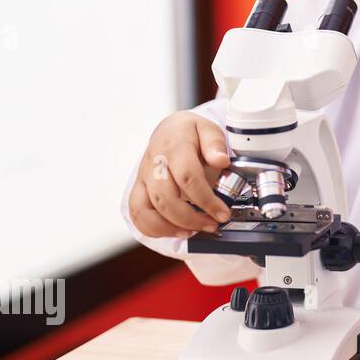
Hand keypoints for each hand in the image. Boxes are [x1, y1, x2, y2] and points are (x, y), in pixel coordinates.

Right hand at [128, 112, 231, 238]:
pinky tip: (177, 231)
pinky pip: (137, 215)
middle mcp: (153, 164)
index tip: (223, 213)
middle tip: (212, 224)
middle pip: (164, 199)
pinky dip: (154, 229)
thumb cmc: (190, 133)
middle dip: (190, 219)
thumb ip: (215, 143)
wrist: (168, 130)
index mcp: (173, 147)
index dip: (206, 200)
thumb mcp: (208, 128)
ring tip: (194, 231)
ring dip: (170, 227)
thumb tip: (221, 160)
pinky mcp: (138, 190)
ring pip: (145, 210)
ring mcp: (142, 178)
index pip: (187, 177)